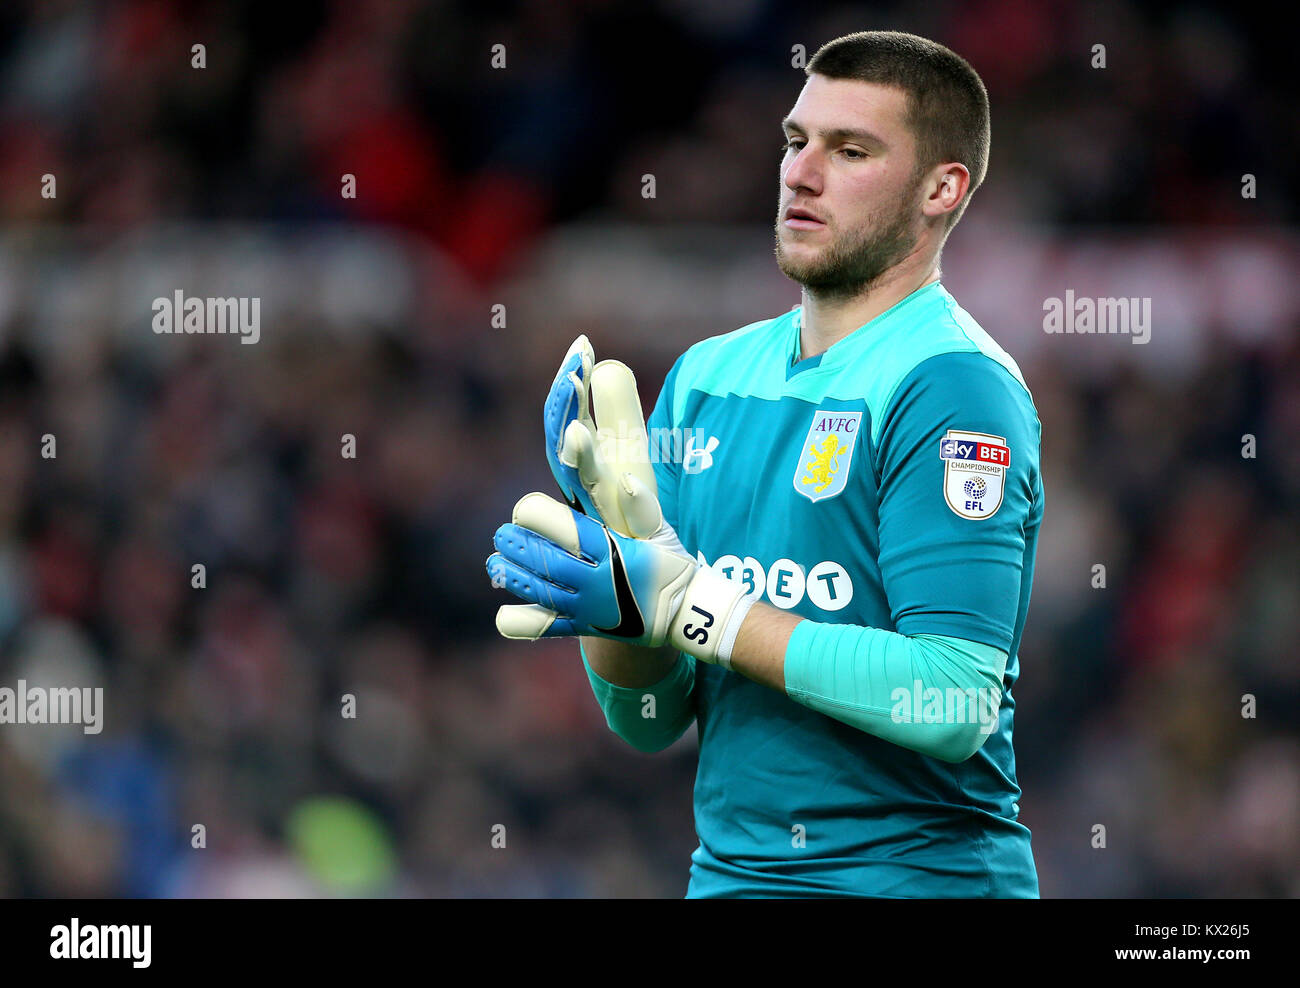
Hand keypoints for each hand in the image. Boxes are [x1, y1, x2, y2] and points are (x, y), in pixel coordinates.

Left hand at [486, 484, 752, 665]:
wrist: (684, 615)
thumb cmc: (670, 565)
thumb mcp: (662, 533)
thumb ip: (642, 506)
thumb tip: (628, 480)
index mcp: (616, 551)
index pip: (570, 531)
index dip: (541, 519)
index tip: (523, 510)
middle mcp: (600, 581)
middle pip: (549, 562)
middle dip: (520, 547)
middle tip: (502, 535)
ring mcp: (591, 608)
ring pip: (544, 592)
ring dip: (515, 577)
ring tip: (495, 563)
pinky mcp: (587, 628)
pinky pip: (552, 627)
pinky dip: (526, 623)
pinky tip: (503, 614)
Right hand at [544, 335, 657, 537]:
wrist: (651, 561)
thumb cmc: (632, 503)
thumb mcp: (626, 447)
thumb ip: (615, 406)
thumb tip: (603, 366)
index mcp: (585, 456)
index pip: (568, 413)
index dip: (571, 381)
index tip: (582, 346)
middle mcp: (588, 481)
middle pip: (563, 441)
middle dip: (566, 408)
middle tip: (573, 373)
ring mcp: (608, 507)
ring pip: (586, 480)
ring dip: (580, 455)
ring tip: (577, 430)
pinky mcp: (636, 530)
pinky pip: (633, 515)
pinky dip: (630, 498)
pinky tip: (628, 481)